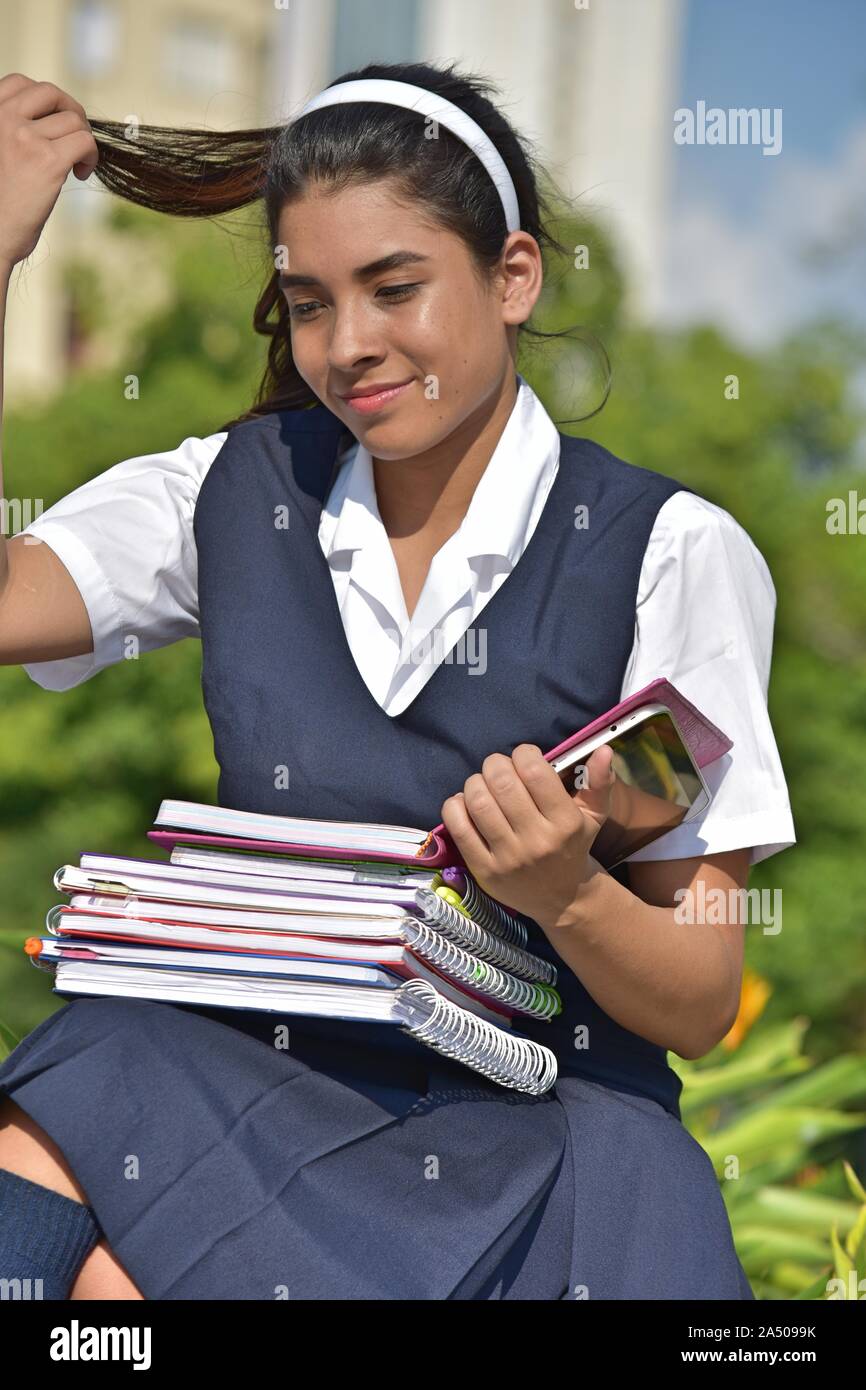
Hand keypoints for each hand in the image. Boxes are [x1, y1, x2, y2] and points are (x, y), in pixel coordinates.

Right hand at [0, 73, 97, 270]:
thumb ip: (14, 130)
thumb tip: (55, 120)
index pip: (20, 82)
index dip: (46, 100)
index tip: (53, 124)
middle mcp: (3, 119)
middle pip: (50, 92)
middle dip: (71, 111)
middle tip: (75, 139)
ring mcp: (25, 137)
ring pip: (73, 120)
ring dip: (83, 140)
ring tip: (76, 165)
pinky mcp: (48, 161)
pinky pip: (85, 141)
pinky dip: (91, 156)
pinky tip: (81, 173)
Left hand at [440, 742, 616, 932]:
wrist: (561, 898)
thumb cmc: (573, 846)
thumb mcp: (593, 816)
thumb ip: (599, 782)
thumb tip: (605, 751)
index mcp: (565, 823)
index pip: (535, 772)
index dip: (524, 753)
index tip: (525, 757)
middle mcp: (537, 841)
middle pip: (502, 783)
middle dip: (496, 764)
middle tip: (500, 768)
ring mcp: (508, 858)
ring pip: (478, 801)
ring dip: (475, 782)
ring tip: (484, 784)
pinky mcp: (484, 871)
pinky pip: (458, 827)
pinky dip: (455, 806)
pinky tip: (466, 803)